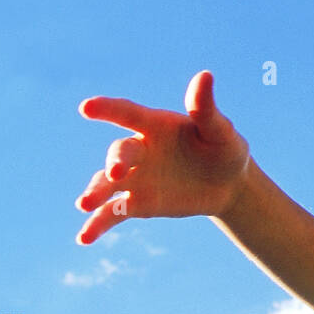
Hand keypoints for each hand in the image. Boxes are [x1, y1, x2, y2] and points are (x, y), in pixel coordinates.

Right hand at [74, 71, 250, 244]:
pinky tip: (84, 238)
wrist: (229, 185)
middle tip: (117, 173)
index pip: (128, 114)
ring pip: (107, 183)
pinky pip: (112, 213)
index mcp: (156, 125)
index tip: (87, 107)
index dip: (108, 109)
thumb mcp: (220, 130)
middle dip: (115, 161)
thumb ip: (205, 109)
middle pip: (119, 152)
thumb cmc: (224, 149)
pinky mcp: (138, 203)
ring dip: (95, 192)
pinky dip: (97, 225)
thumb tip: (205, 75)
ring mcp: (135, 178)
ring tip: (84, 204)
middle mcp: (140, 150)